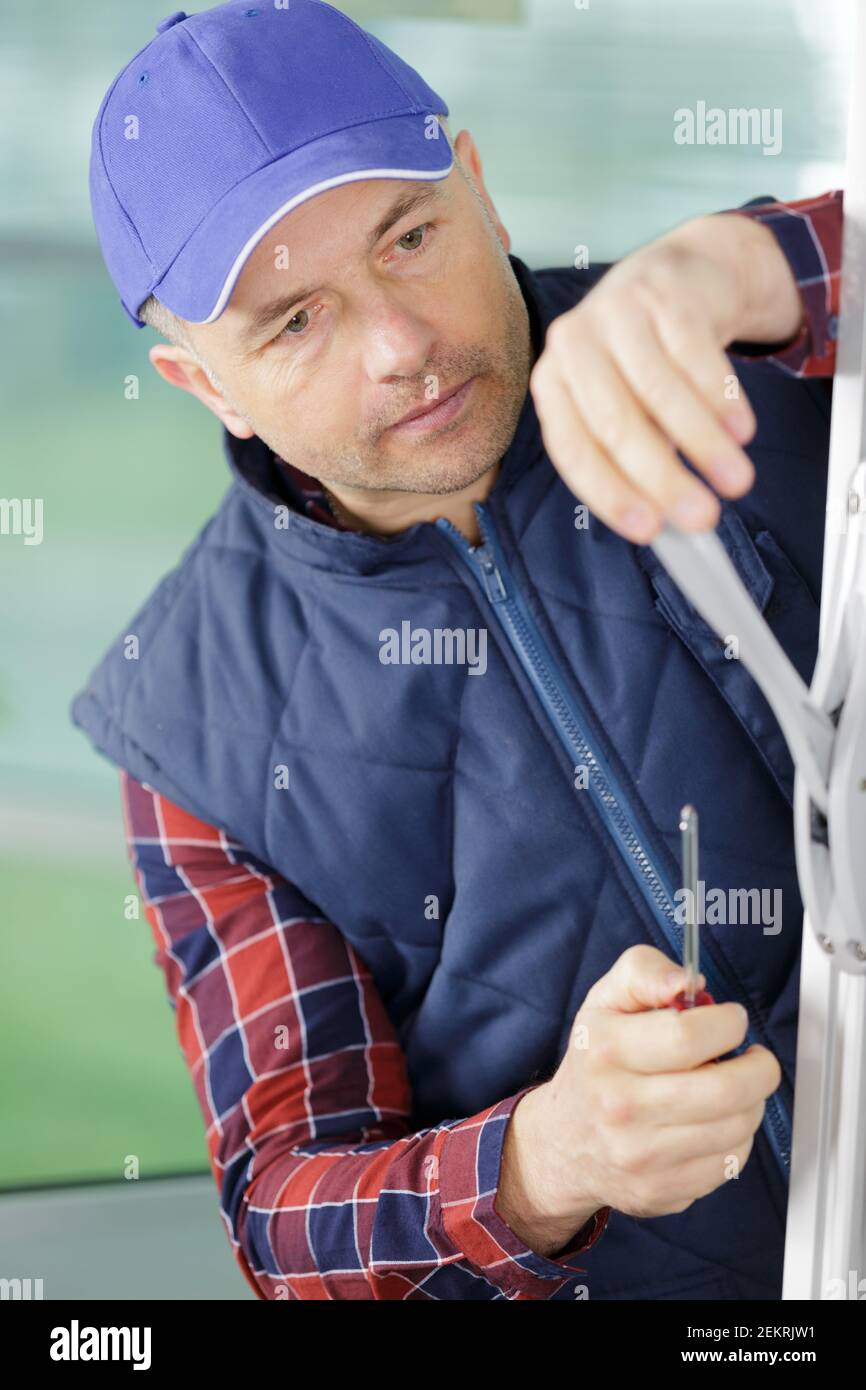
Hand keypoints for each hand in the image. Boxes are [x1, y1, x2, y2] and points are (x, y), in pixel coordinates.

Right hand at [495, 945, 781, 1253]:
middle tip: (754, 1057)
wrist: (564, 1141)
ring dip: (751, 1102)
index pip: (687, 1036)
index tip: (731, 1020)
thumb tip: (686, 982)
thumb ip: (645, 971)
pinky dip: (738, 1137)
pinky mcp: (662, 1190)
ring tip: (735, 1086)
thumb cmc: (594, 1062)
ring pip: (736, 1127)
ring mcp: (642, 1155)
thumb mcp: (605, 999)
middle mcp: (620, 1106)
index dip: (727, 1024)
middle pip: (724, 1089)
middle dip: (759, 1067)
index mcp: (606, 1051)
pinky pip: (730, 1163)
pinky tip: (719, 1120)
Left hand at [528, 212, 804, 543]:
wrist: (682, 275)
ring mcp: (617, 312)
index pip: (572, 449)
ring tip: (736, 481)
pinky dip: (722, 398)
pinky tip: (742, 429)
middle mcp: (574, 344)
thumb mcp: (624, 406)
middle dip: (661, 478)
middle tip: (702, 518)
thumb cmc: (643, 360)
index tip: (649, 530)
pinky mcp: (665, 291)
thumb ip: (635, 460)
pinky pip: (697, 353)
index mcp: (553, 383)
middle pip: (615, 423)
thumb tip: (667, 523)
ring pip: (660, 390)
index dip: (609, 493)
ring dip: (703, 444)